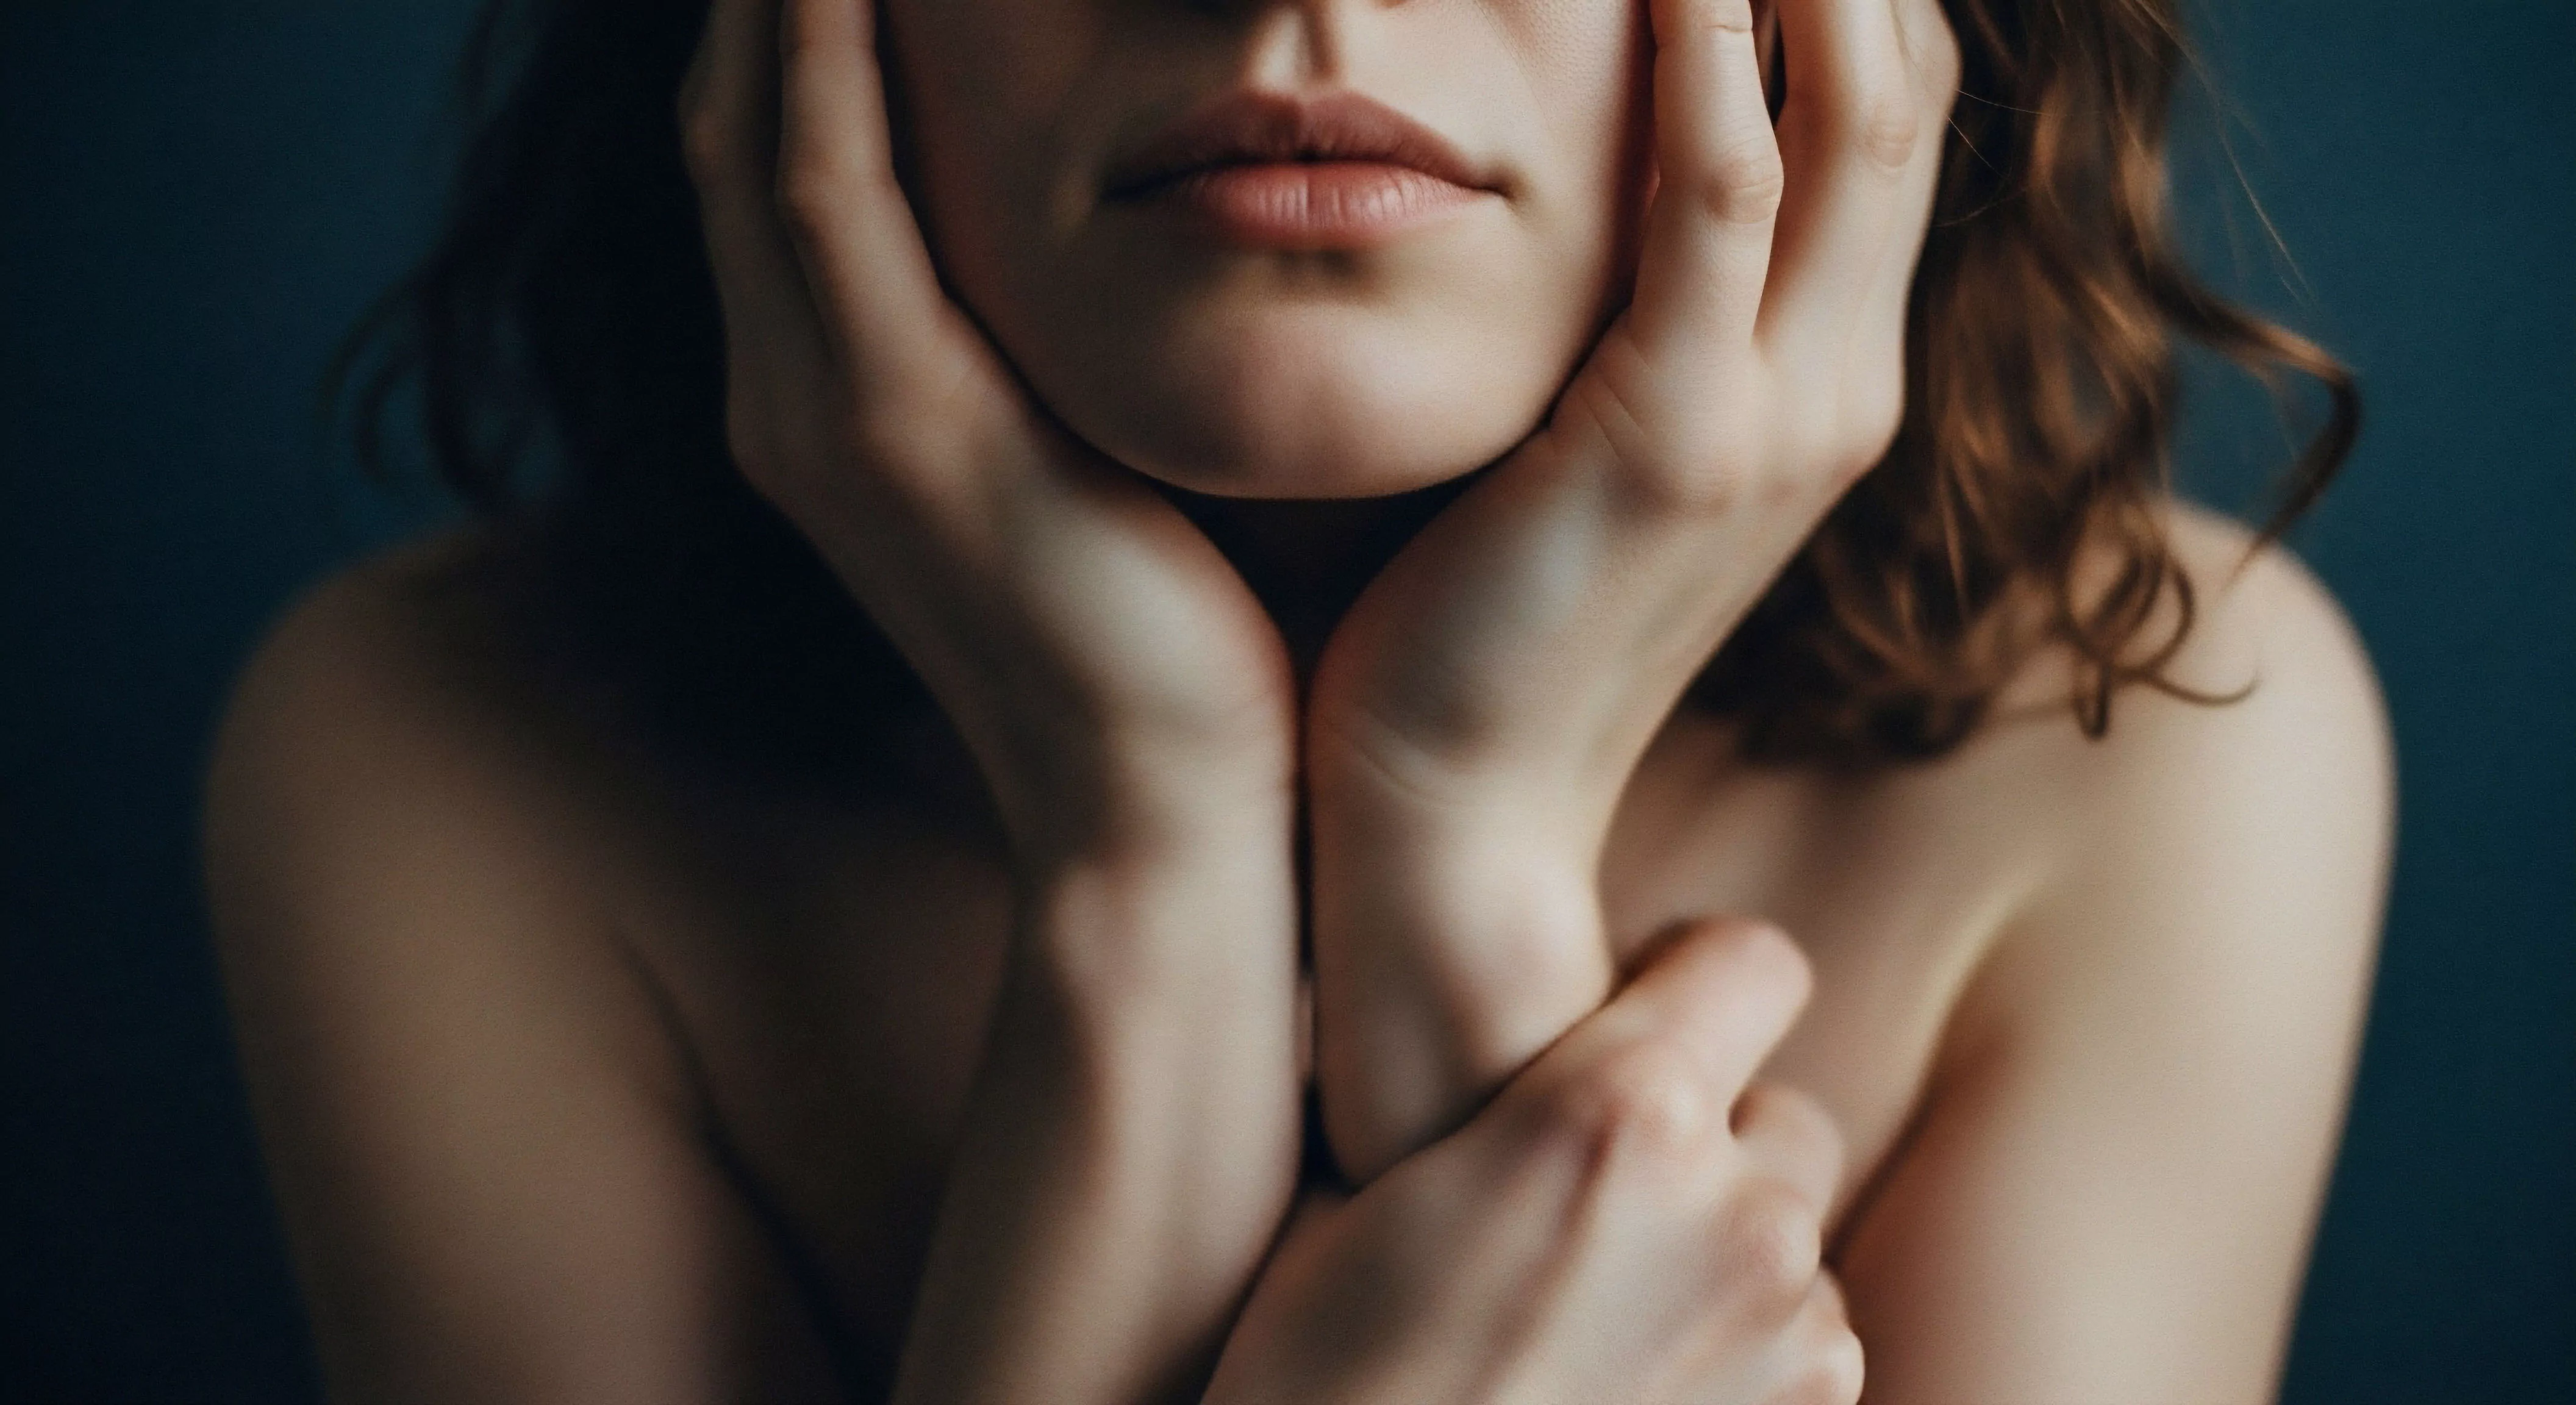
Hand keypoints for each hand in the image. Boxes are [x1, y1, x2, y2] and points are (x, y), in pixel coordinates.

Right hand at [681, 0, 1295, 871]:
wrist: (1171, 824)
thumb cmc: (1183, 648)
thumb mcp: (1104, 462)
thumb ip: (1069, 350)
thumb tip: (1141, 236)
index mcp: (841, 409)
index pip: (790, 170)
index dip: (804, 35)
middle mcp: (792, 401)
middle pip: (744, 131)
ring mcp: (819, 413)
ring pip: (759, 135)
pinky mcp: (886, 424)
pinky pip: (824, 185)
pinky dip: (829, 57)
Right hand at [1208, 920, 1859, 1404]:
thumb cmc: (1322, 1374)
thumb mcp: (1356, 1191)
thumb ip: (1472, 1106)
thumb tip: (1482, 1058)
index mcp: (1620, 1107)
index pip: (1755, 963)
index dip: (1702, 979)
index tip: (1644, 1011)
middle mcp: (1734, 1204)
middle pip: (1785, 1111)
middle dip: (1715, 1139)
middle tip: (1606, 1194)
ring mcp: (1787, 1324)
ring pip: (1793, 1234)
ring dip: (1726, 1249)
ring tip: (1604, 1306)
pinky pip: (1805, 1337)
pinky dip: (1744, 1346)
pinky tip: (1631, 1381)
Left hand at [1306, 0, 1958, 1178]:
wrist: (1451, 818)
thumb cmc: (1479, 625)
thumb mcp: (1592, 449)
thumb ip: (1631, 324)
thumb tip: (1583, 187)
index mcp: (1822, 389)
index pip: (1884, 135)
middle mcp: (1838, 391)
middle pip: (1900, 97)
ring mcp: (1778, 418)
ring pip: (1847, 117)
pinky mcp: (1674, 438)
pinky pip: (1719, 191)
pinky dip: (1705, 54)